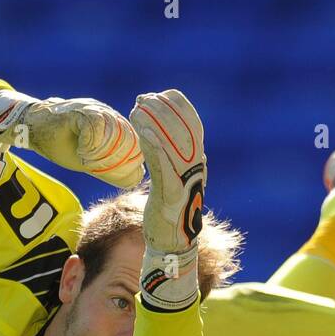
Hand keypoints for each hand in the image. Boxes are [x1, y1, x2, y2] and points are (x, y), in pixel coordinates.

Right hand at [23, 97, 143, 187]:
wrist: (30, 127)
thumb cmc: (60, 144)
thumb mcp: (91, 159)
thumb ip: (112, 166)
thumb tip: (137, 175)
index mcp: (111, 122)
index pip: (135, 139)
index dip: (131, 158)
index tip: (118, 171)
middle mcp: (104, 112)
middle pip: (128, 136)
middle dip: (119, 158)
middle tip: (102, 168)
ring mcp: (92, 108)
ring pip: (114, 130)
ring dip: (105, 152)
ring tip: (89, 161)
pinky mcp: (78, 109)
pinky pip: (95, 124)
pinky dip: (91, 143)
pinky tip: (82, 152)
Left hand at [130, 89, 205, 252]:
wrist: (173, 242)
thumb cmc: (168, 210)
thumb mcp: (170, 179)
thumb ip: (169, 159)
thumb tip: (159, 138)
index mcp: (196, 163)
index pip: (194, 126)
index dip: (180, 106)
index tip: (163, 94)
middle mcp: (194, 169)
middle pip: (182, 130)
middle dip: (163, 109)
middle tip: (143, 98)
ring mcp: (184, 181)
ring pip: (172, 144)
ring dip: (155, 122)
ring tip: (137, 107)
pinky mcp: (171, 193)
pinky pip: (162, 165)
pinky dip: (153, 146)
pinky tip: (141, 132)